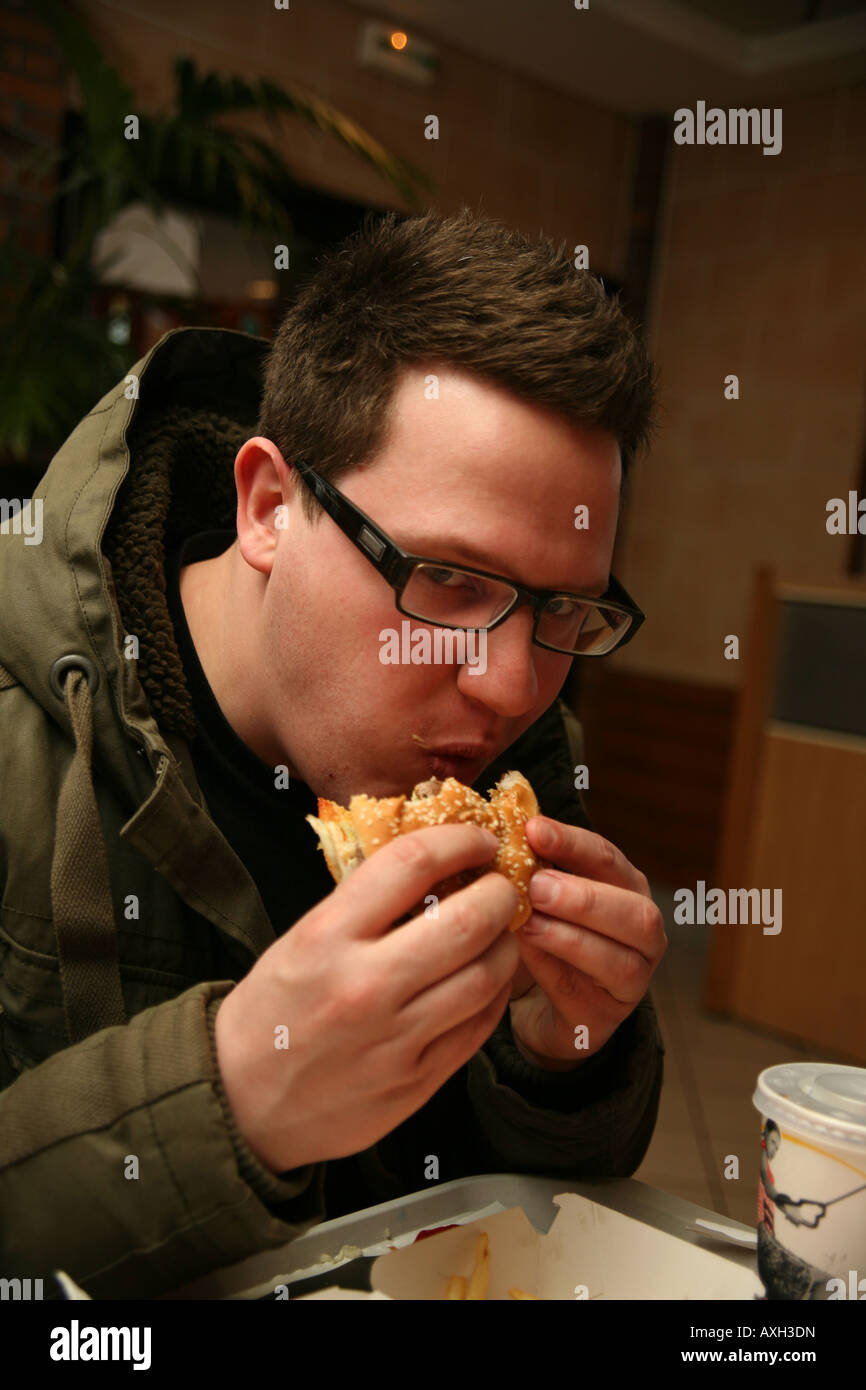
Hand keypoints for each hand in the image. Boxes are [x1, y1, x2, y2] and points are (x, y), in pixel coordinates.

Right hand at [214, 823, 518, 1172]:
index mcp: (328, 936)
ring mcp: (396, 1039)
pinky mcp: (416, 1081)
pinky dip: (493, 995)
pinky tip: (485, 980)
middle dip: (500, 893)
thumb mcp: (301, 939)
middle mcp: (366, 985)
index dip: (459, 841)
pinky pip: (479, 1026)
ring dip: (505, 945)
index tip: (478, 840)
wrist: (242, 1105)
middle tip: (502, 887)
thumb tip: (438, 866)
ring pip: (487, 976)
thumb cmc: (272, 1010)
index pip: (412, 863)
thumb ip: (365, 905)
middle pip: (468, 920)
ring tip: (499, 934)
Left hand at [507, 817, 666, 1067]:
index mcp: (625, 887)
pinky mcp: (604, 1016)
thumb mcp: (537, 895)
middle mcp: (641, 930)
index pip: (606, 857)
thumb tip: (491, 830)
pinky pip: (586, 993)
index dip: (571, 842)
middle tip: (535, 886)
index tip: (531, 829)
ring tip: (528, 923)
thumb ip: (529, 867)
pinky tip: (523, 954)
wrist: (537, 1001)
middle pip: (635, 911)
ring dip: (570, 937)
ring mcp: (632, 978)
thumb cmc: (540, 932)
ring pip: (620, 959)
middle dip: (583, 897)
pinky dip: (553, 970)